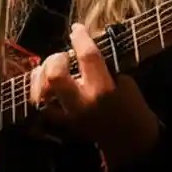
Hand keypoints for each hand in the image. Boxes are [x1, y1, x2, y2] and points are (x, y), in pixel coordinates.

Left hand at [28, 24, 159, 166]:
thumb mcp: (125, 82)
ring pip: (40, 93)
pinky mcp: (61, 124)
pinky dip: (39, 92)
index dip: (81, 38)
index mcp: (103, 89)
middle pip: (54, 75)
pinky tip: (44, 84)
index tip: (77, 29)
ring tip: (50, 68)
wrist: (129, 142)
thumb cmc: (132, 108)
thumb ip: (104, 66)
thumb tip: (85, 48)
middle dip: (55, 59)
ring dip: (42, 75)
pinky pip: (40, 106)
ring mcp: (68, 115)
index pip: (88, 56)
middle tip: (64, 57)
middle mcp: (81, 102)